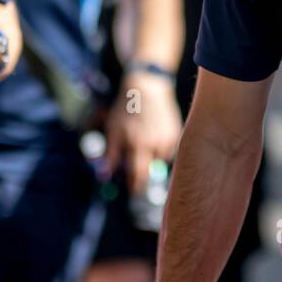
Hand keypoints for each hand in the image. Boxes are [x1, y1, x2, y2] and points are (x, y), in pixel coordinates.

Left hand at [105, 71, 182, 194]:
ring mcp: (168, 139)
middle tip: (138, 179)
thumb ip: (111, 155)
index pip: (138, 175)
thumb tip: (105, 175)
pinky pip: (168, 151)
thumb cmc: (126, 109)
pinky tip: (154, 137)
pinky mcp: (176, 134)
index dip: (135, 186)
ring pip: (160, 161)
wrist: (147, 90)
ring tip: (144, 145)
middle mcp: (155, 144)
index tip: (133, 191)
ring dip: (152, 160)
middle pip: (151, 173)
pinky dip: (161, 149)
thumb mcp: (113, 130)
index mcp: (138, 145)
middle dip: (144, 178)